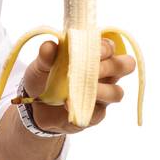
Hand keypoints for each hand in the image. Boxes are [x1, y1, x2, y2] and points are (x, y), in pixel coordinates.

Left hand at [21, 37, 137, 133]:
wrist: (34, 107)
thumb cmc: (43, 79)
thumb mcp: (40, 66)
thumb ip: (46, 55)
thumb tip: (50, 46)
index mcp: (95, 55)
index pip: (110, 47)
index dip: (104, 48)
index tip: (90, 50)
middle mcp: (105, 74)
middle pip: (126, 65)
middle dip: (113, 66)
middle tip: (94, 69)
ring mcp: (102, 95)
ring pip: (117, 92)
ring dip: (102, 90)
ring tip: (82, 90)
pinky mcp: (95, 114)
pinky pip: (99, 112)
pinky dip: (86, 108)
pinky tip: (69, 104)